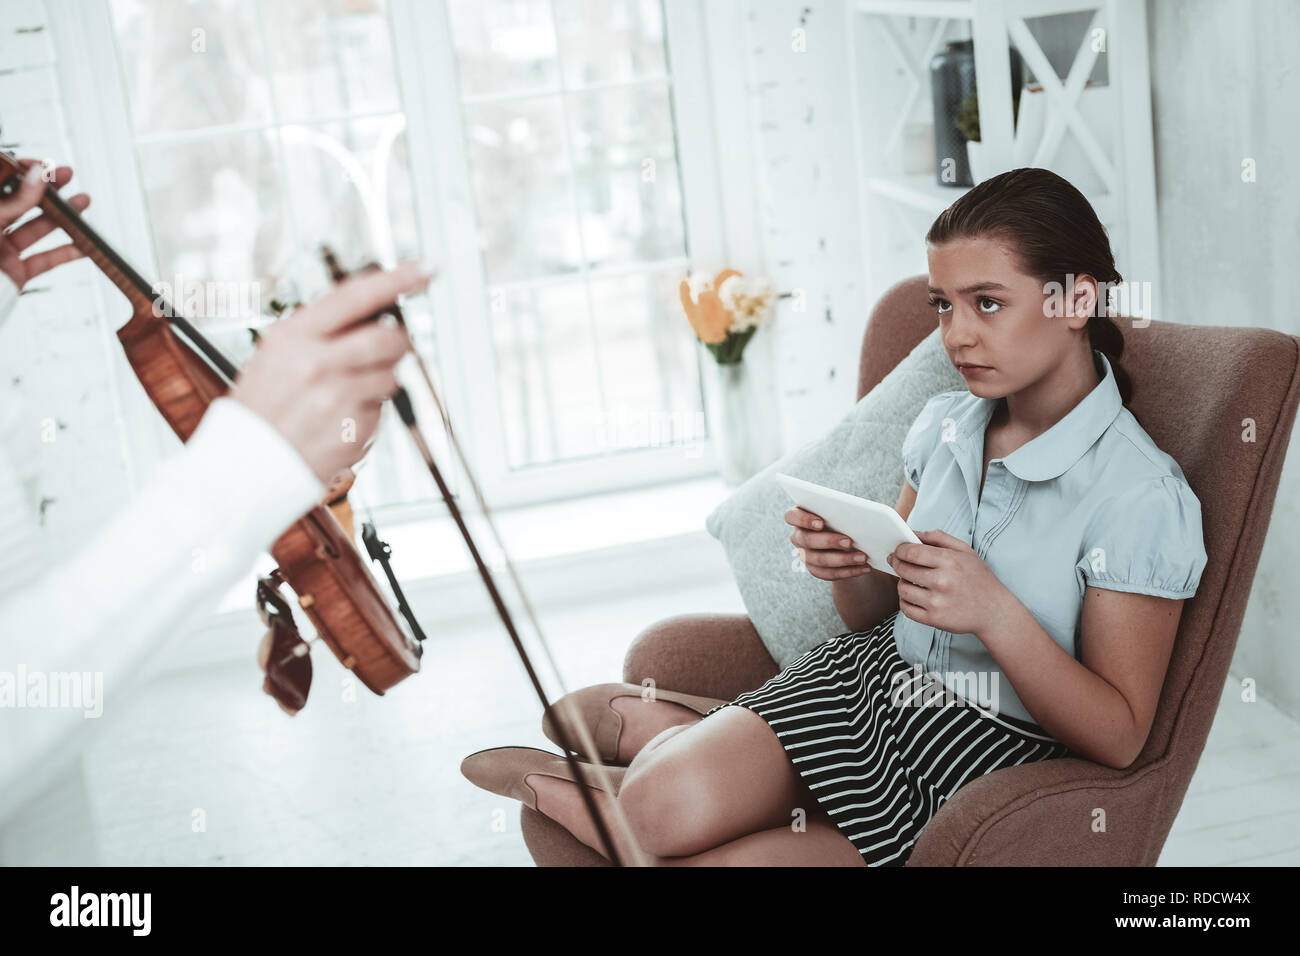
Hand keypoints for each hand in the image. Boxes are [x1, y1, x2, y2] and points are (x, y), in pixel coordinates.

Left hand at [0, 160, 87, 289]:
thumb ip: (14, 202)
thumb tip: (36, 177)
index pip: (3, 184)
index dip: (22, 171)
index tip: (42, 166)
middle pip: (22, 203)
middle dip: (47, 189)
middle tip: (66, 176)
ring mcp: (3, 250)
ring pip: (37, 229)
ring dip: (63, 217)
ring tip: (82, 203)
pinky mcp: (16, 273)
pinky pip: (44, 260)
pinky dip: (66, 253)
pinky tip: (84, 245)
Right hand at [230, 260, 434, 483]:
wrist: (242, 467)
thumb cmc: (260, 409)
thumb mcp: (276, 354)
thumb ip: (321, 331)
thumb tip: (372, 311)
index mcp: (294, 337)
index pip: (355, 296)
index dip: (397, 279)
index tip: (425, 269)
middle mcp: (317, 364)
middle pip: (388, 337)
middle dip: (398, 341)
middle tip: (391, 347)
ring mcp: (338, 399)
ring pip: (391, 376)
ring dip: (380, 382)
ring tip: (344, 395)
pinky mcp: (354, 431)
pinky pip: (380, 412)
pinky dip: (367, 414)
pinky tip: (337, 421)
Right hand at [785, 506, 877, 580]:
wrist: (848, 541)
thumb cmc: (844, 519)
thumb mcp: (843, 512)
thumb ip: (844, 511)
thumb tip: (859, 517)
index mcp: (800, 516)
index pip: (791, 516)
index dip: (803, 520)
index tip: (820, 523)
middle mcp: (799, 536)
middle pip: (806, 540)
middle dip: (829, 541)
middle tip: (849, 541)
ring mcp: (805, 555)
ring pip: (819, 560)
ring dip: (843, 559)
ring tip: (863, 557)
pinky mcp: (816, 569)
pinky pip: (829, 573)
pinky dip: (848, 571)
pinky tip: (864, 568)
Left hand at [887, 529, 1009, 636]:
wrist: (995, 611)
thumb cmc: (979, 579)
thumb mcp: (966, 551)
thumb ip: (939, 538)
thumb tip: (914, 533)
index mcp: (950, 561)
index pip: (911, 552)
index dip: (900, 549)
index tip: (898, 550)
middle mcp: (942, 582)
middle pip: (903, 569)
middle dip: (896, 563)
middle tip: (897, 562)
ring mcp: (937, 602)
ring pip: (902, 589)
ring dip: (902, 583)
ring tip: (908, 580)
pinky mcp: (934, 619)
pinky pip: (906, 609)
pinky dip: (905, 601)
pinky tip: (912, 596)